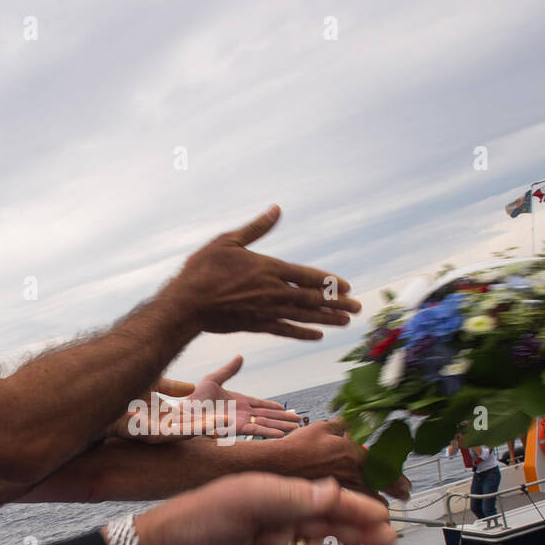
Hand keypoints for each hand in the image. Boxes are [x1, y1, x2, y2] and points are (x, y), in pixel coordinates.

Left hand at [129, 474, 395, 544]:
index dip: (355, 507)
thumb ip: (291, 498)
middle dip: (359, 534)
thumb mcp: (246, 501)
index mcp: (273, 494)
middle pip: (326, 527)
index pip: (323, 499)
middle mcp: (274, 519)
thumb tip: (335, 492)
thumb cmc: (197, 518)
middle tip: (391, 544)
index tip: (383, 516)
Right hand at [156, 206, 359, 340]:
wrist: (186, 303)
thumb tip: (276, 209)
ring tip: (346, 322)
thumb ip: (256, 228)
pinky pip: (285, 330)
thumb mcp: (228, 241)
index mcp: (269, 268)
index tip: (347, 286)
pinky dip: (302, 332)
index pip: (308, 276)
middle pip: (312, 298)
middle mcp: (273, 291)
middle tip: (358, 308)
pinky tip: (317, 335)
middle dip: (337, 303)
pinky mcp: (256, 325)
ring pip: (303, 316)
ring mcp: (266, 310)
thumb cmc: (203, 269)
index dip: (330, 282)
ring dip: (327, 319)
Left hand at [184, 355, 301, 437]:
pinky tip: (281, 434)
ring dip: (280, 425)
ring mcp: (240, 421)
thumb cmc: (194, 397)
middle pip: (267, 415)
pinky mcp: (236, 428)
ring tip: (295, 427)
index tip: (285, 408)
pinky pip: (255, 430)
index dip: (273, 407)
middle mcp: (241, 412)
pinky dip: (269, 432)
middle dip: (282, 418)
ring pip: (265, 423)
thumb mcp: (213, 380)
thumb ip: (228, 370)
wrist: (183, 411)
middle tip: (298, 420)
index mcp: (238, 401)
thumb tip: (240, 356)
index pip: (260, 404)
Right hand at [277, 420, 411, 500]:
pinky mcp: (328, 501)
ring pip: (367, 503)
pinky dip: (359, 512)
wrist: (275, 465)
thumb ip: (344, 425)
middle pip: (380, 490)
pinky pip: (351, 509)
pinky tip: (361, 514)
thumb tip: (355, 418)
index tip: (405, 484)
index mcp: (353, 455)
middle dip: (393, 494)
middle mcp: (350, 475)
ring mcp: (340, 491)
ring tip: (385, 507)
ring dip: (378, 505)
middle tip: (403, 496)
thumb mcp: (323, 427)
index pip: (384, 468)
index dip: (398, 478)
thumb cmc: (296, 447)